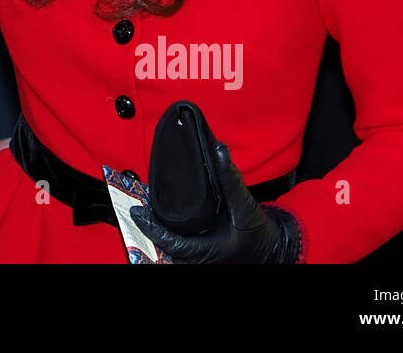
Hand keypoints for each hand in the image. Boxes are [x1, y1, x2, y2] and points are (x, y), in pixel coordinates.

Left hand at [130, 142, 301, 262]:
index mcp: (206, 250)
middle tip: (132, 202)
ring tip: (139, 202)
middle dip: (148, 224)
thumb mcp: (244, 204)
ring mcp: (196, 250)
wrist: (269, 244)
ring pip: (168, 239)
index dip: (151, 228)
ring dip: (154, 223)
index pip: (170, 243)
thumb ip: (230, 178)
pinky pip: (175, 236)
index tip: (136, 211)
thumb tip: (219, 150)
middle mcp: (198, 253)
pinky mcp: (196, 243)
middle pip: (164, 242)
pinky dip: (164, 224)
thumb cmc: (257, 230)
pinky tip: (156, 209)